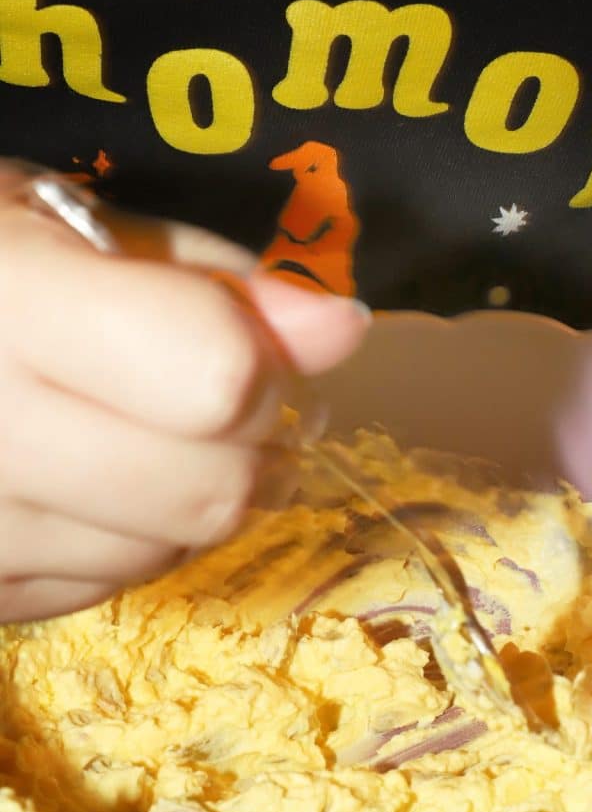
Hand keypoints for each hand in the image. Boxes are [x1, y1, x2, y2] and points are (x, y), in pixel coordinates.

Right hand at [0, 161, 369, 622]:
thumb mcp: (79, 225)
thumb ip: (213, 277)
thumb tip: (339, 328)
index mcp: (15, 300)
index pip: (214, 379)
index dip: (261, 367)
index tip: (253, 350)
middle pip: (210, 493)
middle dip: (248, 450)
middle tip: (229, 409)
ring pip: (168, 552)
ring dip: (190, 502)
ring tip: (139, 436)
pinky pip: (108, 586)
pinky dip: (128, 539)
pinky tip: (88, 483)